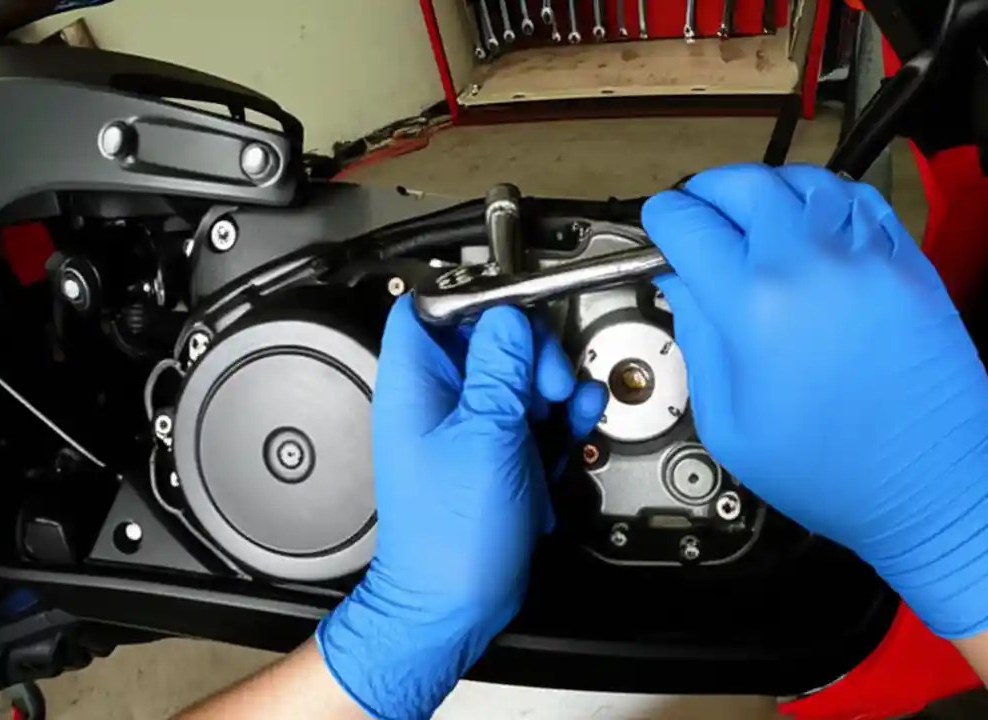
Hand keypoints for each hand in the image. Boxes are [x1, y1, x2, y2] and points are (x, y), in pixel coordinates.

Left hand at [316, 298, 605, 719]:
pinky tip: (572, 429)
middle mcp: (439, 402)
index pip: (430, 310)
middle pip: (489, 339)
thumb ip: (500, 370)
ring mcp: (471, 429)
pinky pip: (532, 419)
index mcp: (415, 387)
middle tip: (546, 382)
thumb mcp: (484, 437)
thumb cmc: (450, 538)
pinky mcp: (498, 455)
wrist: (454, 604)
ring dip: (551, 388)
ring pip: (518, 378)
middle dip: (529, 352)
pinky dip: (557, 422)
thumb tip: (509, 318)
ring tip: (565, 409)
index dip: (473, 300)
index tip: (515, 313)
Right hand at [642, 164, 987, 637]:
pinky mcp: (909, 263)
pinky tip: (813, 226)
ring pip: (805, 181)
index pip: (689, 223)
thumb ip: (698, 339)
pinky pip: (861, 201)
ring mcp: (867, 257)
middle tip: (699, 214)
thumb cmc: (834, 471)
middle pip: (745, 184)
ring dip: (769, 189)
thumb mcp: (729, 424)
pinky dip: (827, 200)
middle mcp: (812, 265)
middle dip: (709, 191)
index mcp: (756, 307)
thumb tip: (683, 283)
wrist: (932, 485)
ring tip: (755, 216)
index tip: (662, 232)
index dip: (664, 223)